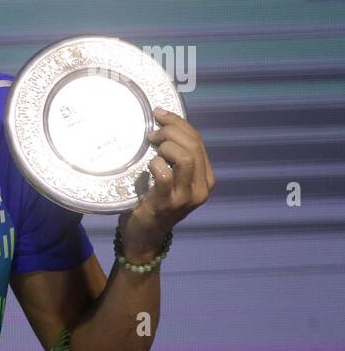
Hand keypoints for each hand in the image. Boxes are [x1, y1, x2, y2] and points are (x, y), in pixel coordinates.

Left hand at [119, 108, 216, 259]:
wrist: (144, 236)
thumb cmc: (153, 202)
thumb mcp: (171, 178)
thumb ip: (175, 158)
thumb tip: (164, 125)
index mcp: (206, 178)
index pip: (199, 142)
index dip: (179, 123)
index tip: (160, 114)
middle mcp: (202, 187)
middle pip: (193, 146)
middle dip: (171, 130)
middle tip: (152, 132)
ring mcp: (186, 197)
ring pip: (185, 158)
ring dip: (166, 145)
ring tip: (151, 146)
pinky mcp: (167, 203)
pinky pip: (165, 175)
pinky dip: (156, 164)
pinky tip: (149, 165)